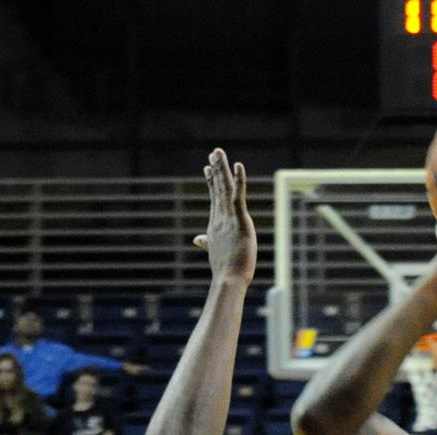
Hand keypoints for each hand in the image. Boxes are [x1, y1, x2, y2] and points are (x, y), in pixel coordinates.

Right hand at [193, 148, 255, 283]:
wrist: (228, 279)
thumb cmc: (225, 269)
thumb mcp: (215, 251)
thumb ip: (207, 242)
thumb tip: (197, 240)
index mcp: (216, 223)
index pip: (214, 198)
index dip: (212, 182)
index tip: (208, 168)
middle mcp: (220, 217)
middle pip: (218, 189)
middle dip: (216, 170)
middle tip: (214, 152)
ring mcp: (228, 217)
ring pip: (225, 188)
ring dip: (222, 168)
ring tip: (218, 152)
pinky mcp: (239, 219)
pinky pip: (239, 195)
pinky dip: (239, 179)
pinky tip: (238, 165)